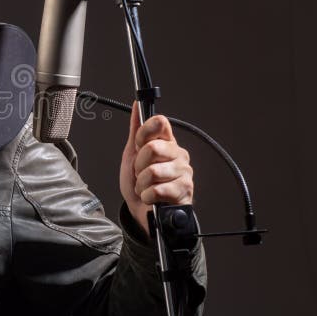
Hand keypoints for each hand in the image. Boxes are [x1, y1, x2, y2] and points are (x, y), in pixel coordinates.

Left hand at [119, 101, 193, 235]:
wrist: (140, 210)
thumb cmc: (137, 182)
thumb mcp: (131, 154)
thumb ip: (136, 130)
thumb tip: (137, 105)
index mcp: (167, 142)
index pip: (160, 122)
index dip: (143, 133)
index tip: (138, 146)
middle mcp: (178, 154)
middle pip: (153, 147)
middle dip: (138, 164)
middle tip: (140, 172)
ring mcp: (184, 172)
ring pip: (153, 171)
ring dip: (142, 183)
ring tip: (146, 187)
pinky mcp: (185, 190)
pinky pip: (157, 189)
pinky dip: (148, 196)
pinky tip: (152, 197)